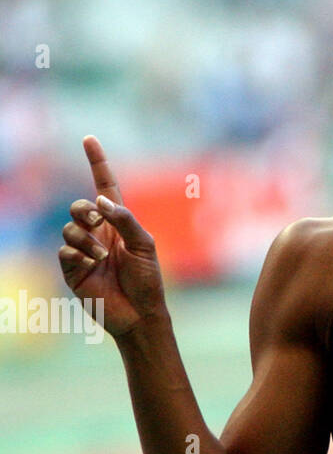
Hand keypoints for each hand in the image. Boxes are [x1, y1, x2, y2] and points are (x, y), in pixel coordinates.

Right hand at [58, 136, 168, 339]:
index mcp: (118, 224)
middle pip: (79, 207)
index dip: (97, 163)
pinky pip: (64, 252)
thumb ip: (125, 219)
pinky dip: (77, 256)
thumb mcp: (144, 245)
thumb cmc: (148, 281)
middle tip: (98, 224)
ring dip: (86, 240)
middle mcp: (98, 234)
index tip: (89, 139)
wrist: (139, 314)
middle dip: (85, 211)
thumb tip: (100, 200)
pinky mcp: (72, 271)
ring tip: (102, 258)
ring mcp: (83, 252)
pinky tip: (91, 267)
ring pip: (69, 229)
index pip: (104, 187)